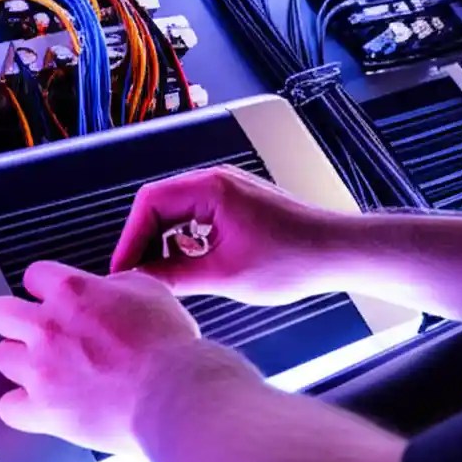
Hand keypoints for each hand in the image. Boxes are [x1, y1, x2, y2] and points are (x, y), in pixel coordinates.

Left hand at [0, 262, 200, 454]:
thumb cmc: (169, 347)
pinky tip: (37, 405)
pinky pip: (8, 407)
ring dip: (20, 362)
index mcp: (72, 292)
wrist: (174, 392)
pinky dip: (20, 407)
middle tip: (34, 331)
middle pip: (0, 313)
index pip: (34, 275)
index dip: (44, 288)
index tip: (51, 298)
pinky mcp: (43, 409)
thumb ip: (116, 285)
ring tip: (43, 370)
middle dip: (15, 320)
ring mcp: (41, 369)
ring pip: (2, 357)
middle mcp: (48, 327)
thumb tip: (106, 288)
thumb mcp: (149, 291)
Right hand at [111, 165, 350, 306]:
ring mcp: (229, 191)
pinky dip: (186, 240)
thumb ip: (176, 276)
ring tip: (162, 273)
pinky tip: (192, 265)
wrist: (338, 252)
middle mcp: (217, 181)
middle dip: (144, 240)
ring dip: (165, 241)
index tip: (123, 267)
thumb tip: (142, 279)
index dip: (130, 238)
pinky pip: (197, 217)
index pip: (149, 203)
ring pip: (177, 212)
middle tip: (136, 273)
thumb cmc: (295, 259)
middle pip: (159, 205)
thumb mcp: (224, 275)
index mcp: (211, 188)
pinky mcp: (238, 205)